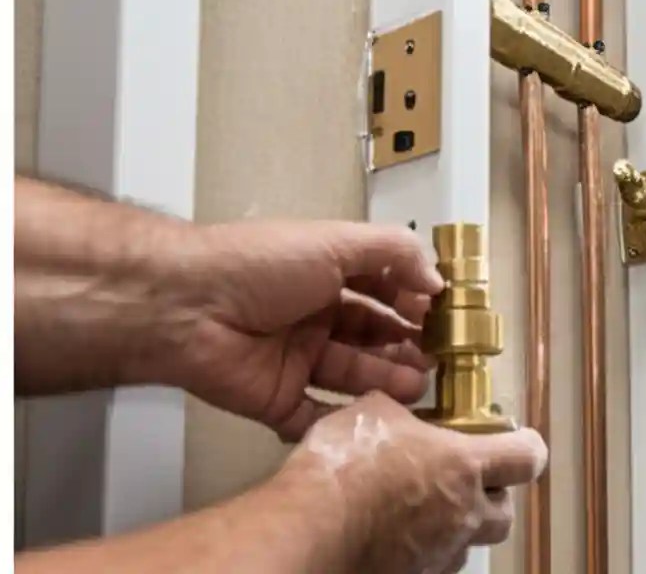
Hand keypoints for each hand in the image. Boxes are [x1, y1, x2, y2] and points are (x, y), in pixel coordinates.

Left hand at [154, 220, 442, 439]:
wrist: (186, 307)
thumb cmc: (258, 265)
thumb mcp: (336, 241)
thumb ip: (394, 252)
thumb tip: (437, 278)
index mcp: (323, 274)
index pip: (379, 288)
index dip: (411, 301)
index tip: (441, 316)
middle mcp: (310, 316)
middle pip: (370, 336)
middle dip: (405, 346)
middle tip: (436, 359)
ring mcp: (294, 360)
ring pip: (351, 376)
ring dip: (386, 382)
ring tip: (417, 386)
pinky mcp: (275, 399)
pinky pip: (313, 418)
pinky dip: (341, 422)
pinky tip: (373, 420)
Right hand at [282, 392, 547, 573]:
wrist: (309, 529)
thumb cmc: (344, 464)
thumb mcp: (372, 412)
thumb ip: (399, 410)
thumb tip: (397, 410)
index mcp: (464, 466)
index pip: (526, 458)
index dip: (528, 446)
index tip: (519, 439)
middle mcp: (462, 514)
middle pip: (505, 513)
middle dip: (493, 497)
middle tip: (469, 480)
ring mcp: (439, 552)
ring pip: (468, 542)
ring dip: (458, 525)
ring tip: (426, 507)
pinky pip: (432, 564)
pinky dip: (424, 548)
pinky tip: (396, 533)